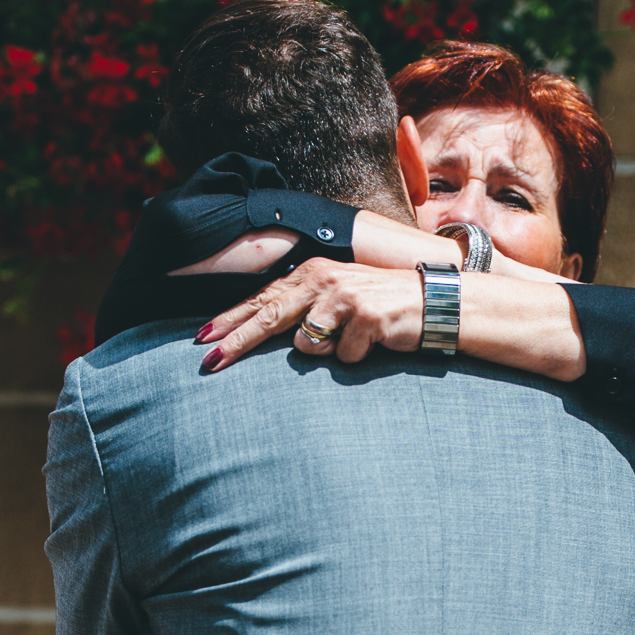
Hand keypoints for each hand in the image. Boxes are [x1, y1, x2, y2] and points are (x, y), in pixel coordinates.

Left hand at [196, 258, 427, 370]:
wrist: (434, 302)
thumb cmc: (381, 304)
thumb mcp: (338, 296)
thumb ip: (304, 306)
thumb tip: (262, 327)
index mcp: (312, 273)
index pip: (262, 299)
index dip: (229, 320)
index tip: (201, 338)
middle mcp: (324, 279)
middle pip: (268, 317)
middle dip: (237, 341)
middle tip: (209, 362)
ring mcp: (344, 297)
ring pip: (308, 345)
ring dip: (329, 351)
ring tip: (355, 338)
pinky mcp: (366, 317)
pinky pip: (343, 356)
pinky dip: (356, 356)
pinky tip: (374, 341)